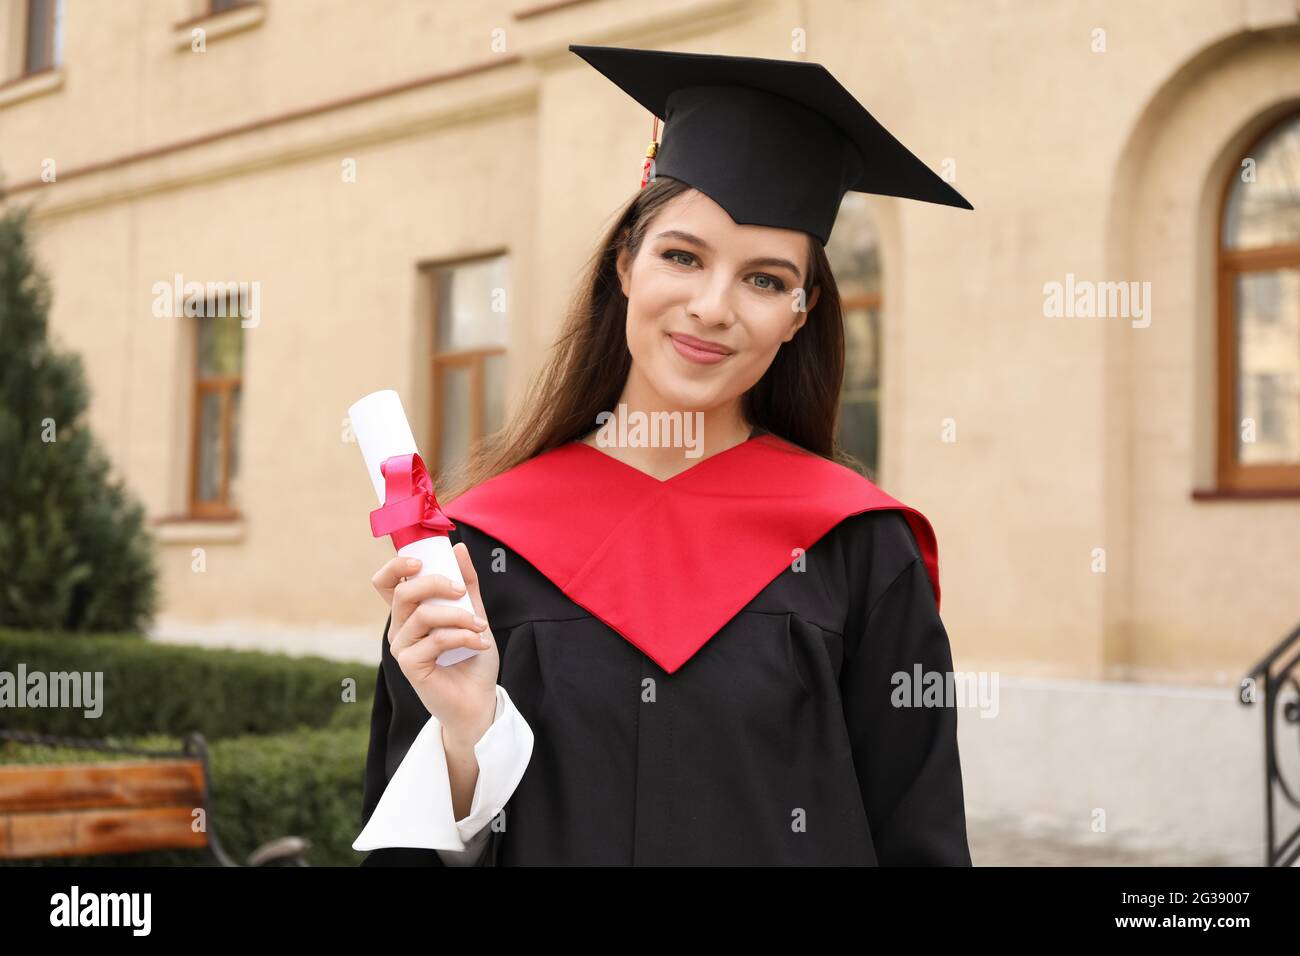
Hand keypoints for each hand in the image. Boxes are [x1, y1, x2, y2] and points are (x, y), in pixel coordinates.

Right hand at [371, 542, 498, 744]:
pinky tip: (480, 643)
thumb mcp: (474, 614)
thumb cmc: (473, 657)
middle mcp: (400, 629)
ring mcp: (402, 648)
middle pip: (403, 593)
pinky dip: (462, 636)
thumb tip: (458, 548)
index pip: (385, 583)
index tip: (420, 560)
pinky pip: (434, 640)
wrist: (480, 699)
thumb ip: (466, 585)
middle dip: (436, 584)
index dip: (395, 566)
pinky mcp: (410, 666)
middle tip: (461, 592)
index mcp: (409, 614)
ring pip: (423, 615)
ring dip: (458, 616)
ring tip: (481, 626)